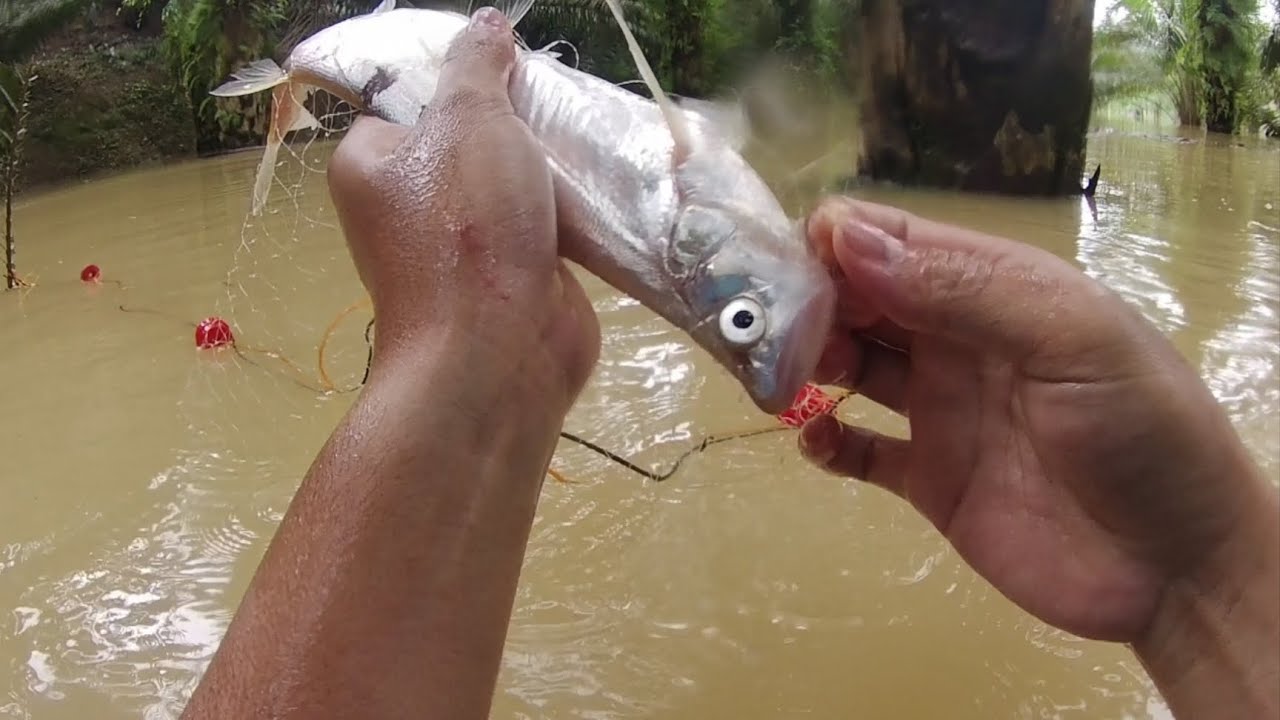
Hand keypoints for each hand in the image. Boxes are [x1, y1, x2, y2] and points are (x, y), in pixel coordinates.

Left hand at [325, 8, 598, 416]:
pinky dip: (566, 214)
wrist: (498, 355)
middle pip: (469, 140)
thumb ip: (478, 68)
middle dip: (515, 126)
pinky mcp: (508, 277)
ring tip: (579, 148)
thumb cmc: (467, 230)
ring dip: (546, 172)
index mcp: (371, 165)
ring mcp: (460, 247)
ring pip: (510, 184)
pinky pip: (539, 226)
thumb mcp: (470, 123)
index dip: (461, 81)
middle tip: (551, 111)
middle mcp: (408, 206)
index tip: (508, 73)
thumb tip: (487, 24)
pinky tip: (596, 195)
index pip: (410, 100)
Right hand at [798, 196, 1277, 646]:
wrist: (1181, 567)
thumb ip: (961, 288)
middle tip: (754, 324)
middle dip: (804, 301)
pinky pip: (861, 451)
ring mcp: (942, 409)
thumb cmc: (1141, 433)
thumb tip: (845, 239)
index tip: (782, 267)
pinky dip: (827, 442)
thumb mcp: (1069, 338)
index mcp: (994, 288)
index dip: (833, 244)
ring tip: (773, 376)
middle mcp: (959, 339)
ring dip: (806, 362)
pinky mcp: (931, 480)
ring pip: (850, 366)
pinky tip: (814, 440)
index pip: (893, 242)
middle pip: (859, 299)